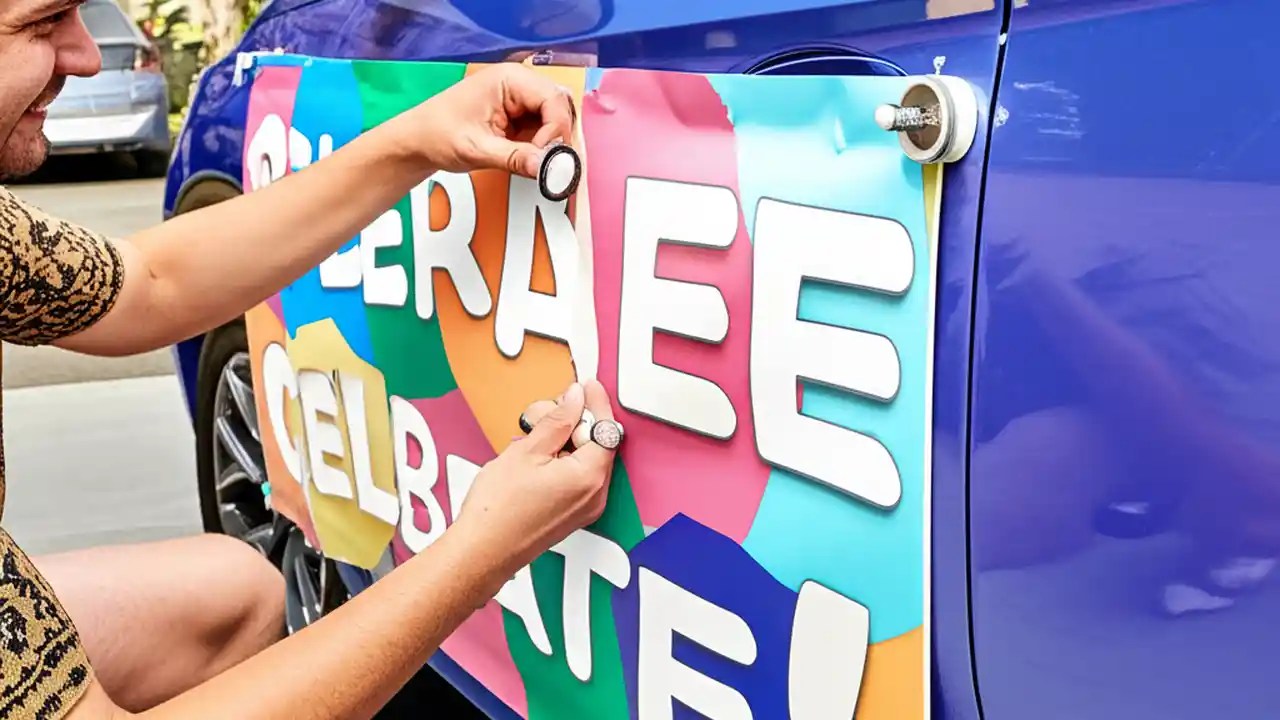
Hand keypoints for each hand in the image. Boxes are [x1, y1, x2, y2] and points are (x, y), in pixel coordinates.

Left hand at [390, 61, 576, 178]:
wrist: (417, 141)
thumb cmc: (437, 134)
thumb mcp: (477, 149)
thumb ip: (515, 158)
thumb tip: (548, 168)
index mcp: (509, 79)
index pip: (553, 101)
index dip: (555, 132)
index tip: (545, 158)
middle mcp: (518, 82)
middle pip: (560, 107)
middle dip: (558, 136)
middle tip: (549, 163)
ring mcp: (519, 97)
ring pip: (556, 118)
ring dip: (551, 142)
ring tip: (537, 162)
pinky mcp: (518, 114)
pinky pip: (543, 128)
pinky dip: (542, 145)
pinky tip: (531, 158)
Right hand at [454, 380, 616, 579]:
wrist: (481, 552)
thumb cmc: (498, 511)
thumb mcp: (526, 451)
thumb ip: (557, 420)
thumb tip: (574, 398)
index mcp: (589, 477)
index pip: (605, 429)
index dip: (594, 404)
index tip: (585, 386)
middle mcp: (594, 495)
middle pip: (594, 442)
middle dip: (570, 422)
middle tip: (540, 414)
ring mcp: (584, 508)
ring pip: (581, 458)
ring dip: (559, 441)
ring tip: (527, 439)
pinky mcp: (570, 514)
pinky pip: (573, 476)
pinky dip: (557, 460)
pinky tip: (530, 458)